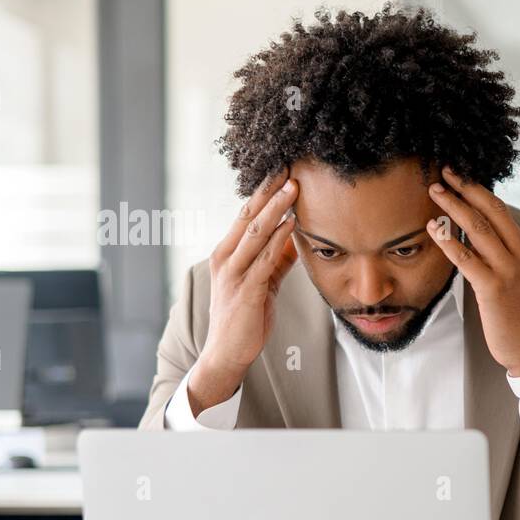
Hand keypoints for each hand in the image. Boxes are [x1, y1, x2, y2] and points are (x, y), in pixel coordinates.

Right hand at [189, 169, 298, 413]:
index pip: (246, 214)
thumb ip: (276, 259)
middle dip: (269, 191)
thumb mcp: (262, 282)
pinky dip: (279, 239)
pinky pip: (265, 259)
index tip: (282, 170)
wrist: (227, 352)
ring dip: (276, 208)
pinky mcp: (246, 291)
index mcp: (226, 252)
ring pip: (255, 233)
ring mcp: (233, 274)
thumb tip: (295, 236)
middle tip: (288, 166)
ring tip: (294, 187)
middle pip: (248, 216)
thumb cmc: (245, 317)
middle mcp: (225, 258)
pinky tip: (293, 224)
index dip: (263, 191)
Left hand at [426, 165, 519, 376]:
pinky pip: (466, 258)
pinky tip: (434, 229)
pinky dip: (448, 240)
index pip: (500, 209)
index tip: (458, 174)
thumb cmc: (517, 312)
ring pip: (477, 228)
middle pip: (490, 210)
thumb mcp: (517, 274)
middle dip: (464, 188)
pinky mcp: (493, 288)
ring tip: (434, 192)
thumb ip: (501, 252)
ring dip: (452, 207)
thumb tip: (472, 230)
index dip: (477, 189)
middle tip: (442, 172)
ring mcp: (508, 270)